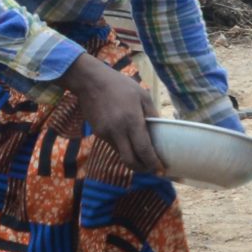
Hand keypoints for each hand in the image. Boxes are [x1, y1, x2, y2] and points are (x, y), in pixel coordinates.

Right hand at [60, 53, 161, 175]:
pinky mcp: (98, 133)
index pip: (144, 150)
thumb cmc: (120, 86)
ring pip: (121, 154)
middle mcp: (117, 131)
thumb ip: (152, 114)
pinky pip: (113, 146)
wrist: (90, 81)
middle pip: (130, 161)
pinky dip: (123, 148)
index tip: (161, 171)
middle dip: (142, 169)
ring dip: (133, 158)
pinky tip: (128, 141)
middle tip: (152, 169)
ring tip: (143, 154)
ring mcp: (105, 134)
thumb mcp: (142, 95)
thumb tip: (161, 131)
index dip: (153, 163)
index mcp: (132, 121)